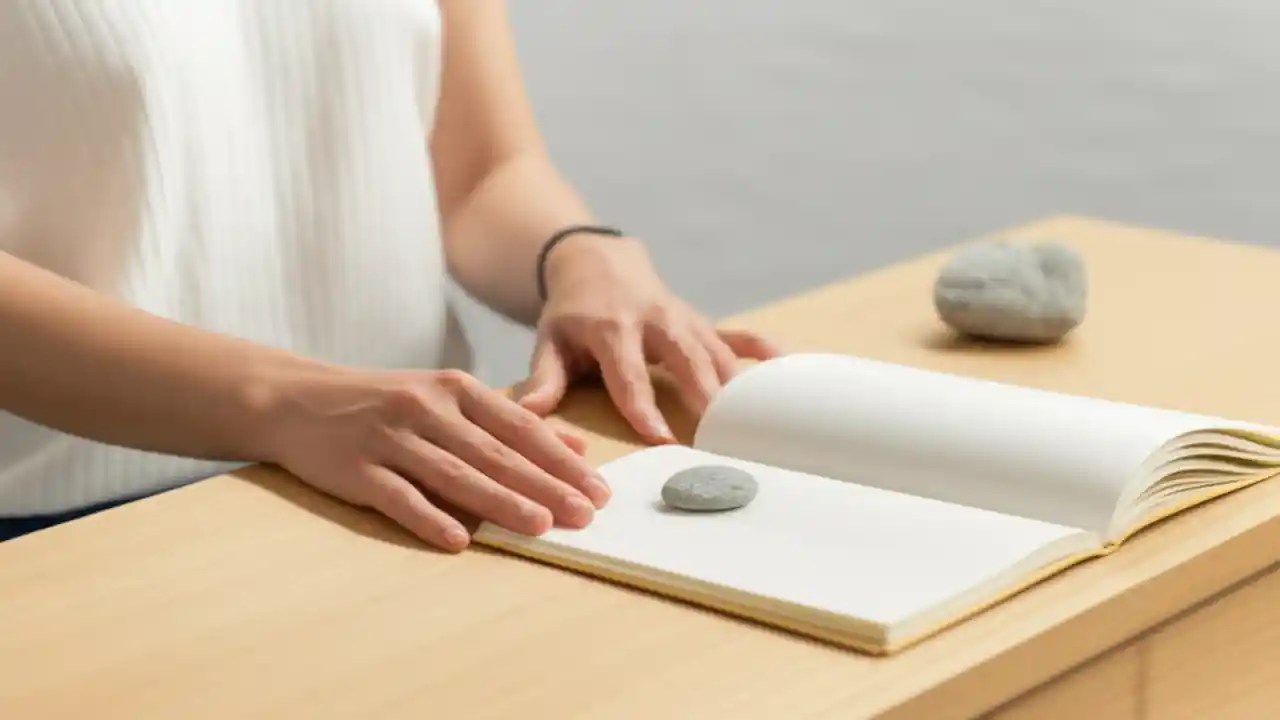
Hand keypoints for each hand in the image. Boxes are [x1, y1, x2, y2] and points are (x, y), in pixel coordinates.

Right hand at [263, 366, 609, 551]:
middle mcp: (427, 409)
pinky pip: (398, 497)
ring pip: (455, 474)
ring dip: (501, 502)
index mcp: (454, 388)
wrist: (296, 399)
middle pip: (495, 453)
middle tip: (586, 513)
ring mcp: (390, 437)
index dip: (562, 459)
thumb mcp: (447, 397)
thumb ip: (509, 420)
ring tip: (541, 525)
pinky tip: (458, 540)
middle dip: (546, 484)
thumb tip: (574, 443)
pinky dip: (428, 518)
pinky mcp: (356, 468)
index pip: (520, 427)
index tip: (597, 488)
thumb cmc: (384, 402)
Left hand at [513, 235, 781, 442]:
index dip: (644, 407)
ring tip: (757, 421)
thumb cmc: (571, 314)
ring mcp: (682, 318)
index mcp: (612, 328)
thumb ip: (542, 379)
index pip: (628, 374)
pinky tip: (785, 367)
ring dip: (736, 384)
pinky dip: (760, 349)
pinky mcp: (700, 320)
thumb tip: (528, 414)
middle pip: (685, 359)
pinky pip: (735, 333)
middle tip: (724, 433)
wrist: (596, 260)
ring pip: (714, 350)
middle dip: (705, 394)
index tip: (662, 439)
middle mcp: (653, 320)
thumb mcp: (548, 341)